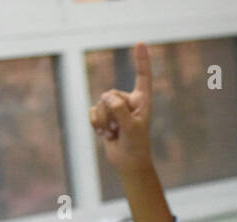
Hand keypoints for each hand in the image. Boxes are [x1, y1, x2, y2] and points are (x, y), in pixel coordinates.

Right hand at [89, 42, 155, 171]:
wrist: (128, 163)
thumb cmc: (135, 146)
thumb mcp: (131, 128)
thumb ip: (120, 110)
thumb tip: (107, 96)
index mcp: (142, 101)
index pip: (142, 77)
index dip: (141, 60)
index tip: (140, 43)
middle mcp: (129, 101)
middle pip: (111, 94)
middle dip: (111, 113)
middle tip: (119, 130)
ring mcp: (116, 108)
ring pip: (101, 104)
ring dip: (104, 122)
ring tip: (114, 134)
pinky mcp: (105, 116)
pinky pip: (93, 111)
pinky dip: (97, 124)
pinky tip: (105, 135)